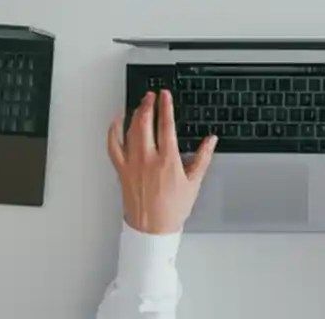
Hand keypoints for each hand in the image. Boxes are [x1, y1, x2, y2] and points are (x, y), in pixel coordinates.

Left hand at [107, 89, 217, 234]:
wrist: (152, 229)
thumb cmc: (172, 209)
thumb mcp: (194, 183)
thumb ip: (203, 158)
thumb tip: (211, 141)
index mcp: (167, 160)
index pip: (166, 125)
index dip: (165, 106)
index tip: (165, 95)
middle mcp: (147, 159)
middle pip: (145, 123)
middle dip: (148, 105)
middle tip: (152, 96)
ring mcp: (132, 164)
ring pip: (130, 131)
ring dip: (135, 114)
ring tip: (140, 105)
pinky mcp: (122, 170)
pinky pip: (114, 146)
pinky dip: (114, 131)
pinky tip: (118, 121)